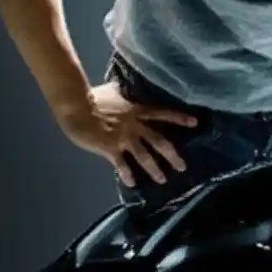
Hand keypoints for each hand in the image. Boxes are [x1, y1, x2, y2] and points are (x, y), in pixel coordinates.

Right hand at [56, 81, 197, 186]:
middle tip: (182, 167)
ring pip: (145, 156)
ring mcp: (124, 137)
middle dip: (172, 155)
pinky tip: (132, 183)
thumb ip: (123, 94)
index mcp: (137, 110)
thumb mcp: (114, 91)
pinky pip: (122, 164)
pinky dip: (127, 174)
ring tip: (162, 179)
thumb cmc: (92, 98)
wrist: (76, 105)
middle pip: (160, 141)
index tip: (195, 123)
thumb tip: (124, 88)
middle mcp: (135, 125)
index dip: (179, 118)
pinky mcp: (110, 147)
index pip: (163, 113)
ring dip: (154, 169)